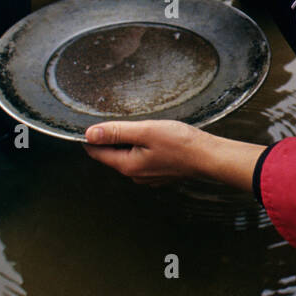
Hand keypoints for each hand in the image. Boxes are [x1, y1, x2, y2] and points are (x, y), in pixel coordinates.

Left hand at [84, 119, 263, 191]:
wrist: (208, 157)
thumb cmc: (180, 143)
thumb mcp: (145, 131)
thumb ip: (117, 132)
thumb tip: (89, 134)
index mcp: (127, 165)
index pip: (97, 152)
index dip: (90, 138)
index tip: (87, 124)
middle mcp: (134, 175)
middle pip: (111, 155)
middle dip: (109, 139)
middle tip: (111, 119)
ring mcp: (147, 176)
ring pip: (127, 157)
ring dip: (126, 143)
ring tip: (133, 126)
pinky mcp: (159, 173)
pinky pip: (141, 159)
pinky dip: (140, 148)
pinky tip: (150, 137)